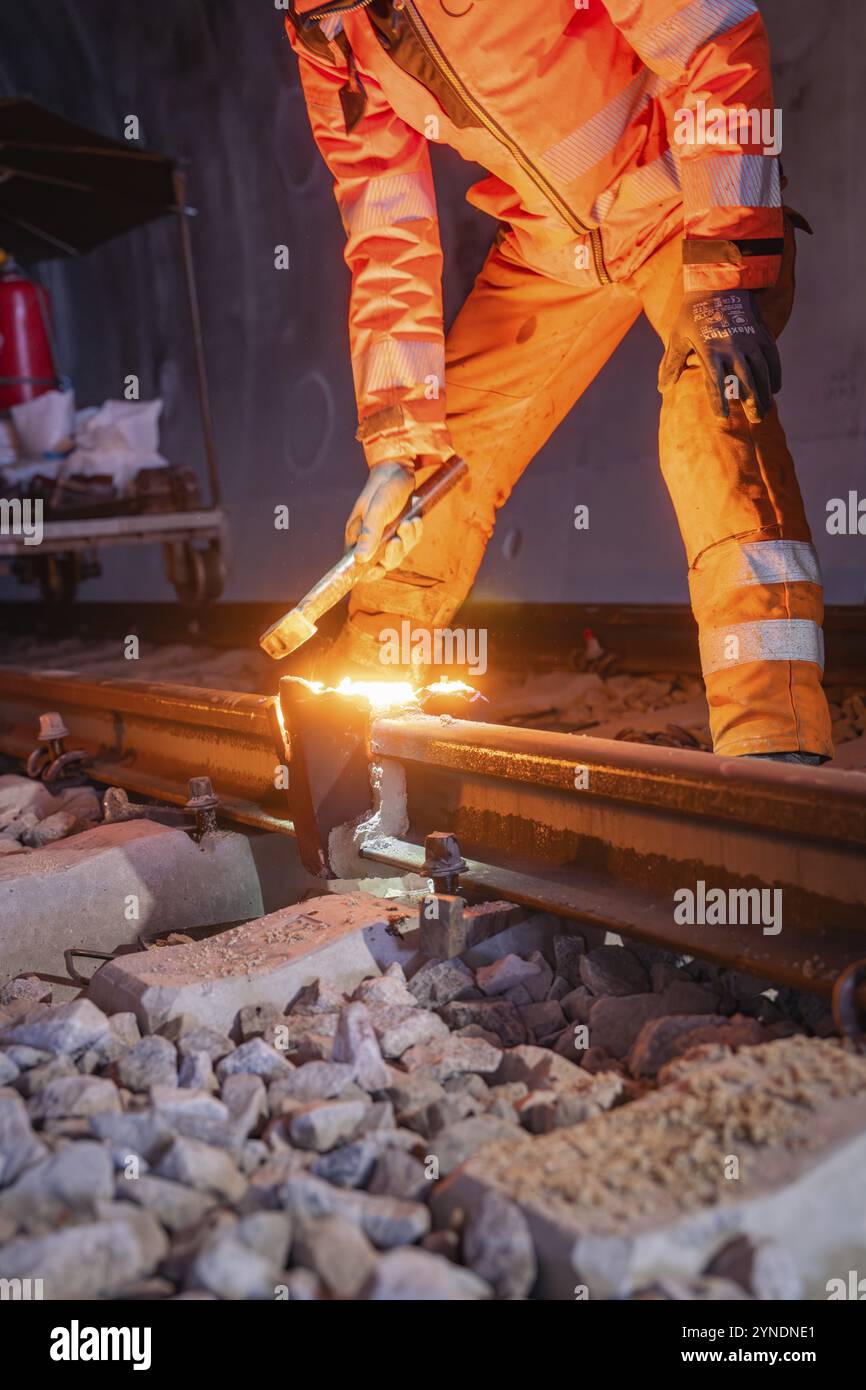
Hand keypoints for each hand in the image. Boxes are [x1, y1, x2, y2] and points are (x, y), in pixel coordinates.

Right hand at [344, 460, 421, 570]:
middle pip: (382, 562)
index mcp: (357, 534)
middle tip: (397, 539)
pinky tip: (416, 519)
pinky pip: (410, 541)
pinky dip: (415, 533)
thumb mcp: (376, 510)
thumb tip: (360, 559)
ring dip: (407, 540)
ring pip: (399, 552)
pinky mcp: (401, 528)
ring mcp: (387, 534)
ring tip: (410, 522)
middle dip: (394, 553)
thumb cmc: (382, 488)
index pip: (357, 564)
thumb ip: (369, 534)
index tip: (379, 570)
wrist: (399, 469)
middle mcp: (371, 537)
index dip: (368, 572)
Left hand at [660, 289, 780, 423]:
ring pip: (761, 372)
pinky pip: (772, 357)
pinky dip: (775, 373)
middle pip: (745, 381)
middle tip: (755, 420)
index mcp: (710, 351)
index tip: (721, 417)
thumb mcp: (677, 336)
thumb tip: (662, 389)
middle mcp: (733, 347)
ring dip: (764, 393)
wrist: (718, 281)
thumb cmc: (692, 313)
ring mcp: (750, 340)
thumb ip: (671, 364)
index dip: (719, 401)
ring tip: (764, 411)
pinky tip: (775, 388)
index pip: (715, 383)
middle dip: (751, 402)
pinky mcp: (761, 333)